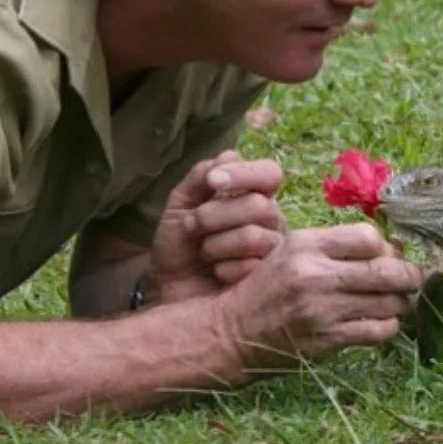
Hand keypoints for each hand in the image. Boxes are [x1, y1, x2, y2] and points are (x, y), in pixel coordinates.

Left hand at [149, 151, 286, 303]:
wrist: (169, 289)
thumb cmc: (180, 245)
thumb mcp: (180, 205)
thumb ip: (200, 178)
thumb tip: (229, 154)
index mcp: (254, 194)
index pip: (269, 173)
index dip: (244, 174)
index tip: (212, 181)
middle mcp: (270, 219)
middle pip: (259, 205)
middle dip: (214, 215)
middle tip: (191, 225)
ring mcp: (273, 250)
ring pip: (253, 236)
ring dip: (215, 245)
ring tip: (203, 252)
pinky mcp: (269, 280)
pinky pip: (250, 267)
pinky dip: (222, 269)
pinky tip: (216, 273)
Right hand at [218, 223, 423, 371]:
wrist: (234, 331)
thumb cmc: (269, 285)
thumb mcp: (293, 250)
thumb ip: (336, 245)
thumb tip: (392, 248)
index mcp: (307, 245)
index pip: (368, 237)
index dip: (387, 246)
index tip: (388, 254)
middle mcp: (316, 275)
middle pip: (387, 271)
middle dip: (410, 275)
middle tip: (412, 278)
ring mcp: (322, 310)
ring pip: (389, 303)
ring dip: (402, 302)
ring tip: (398, 300)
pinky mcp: (327, 340)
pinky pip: (378, 331)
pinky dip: (389, 325)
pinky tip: (380, 321)